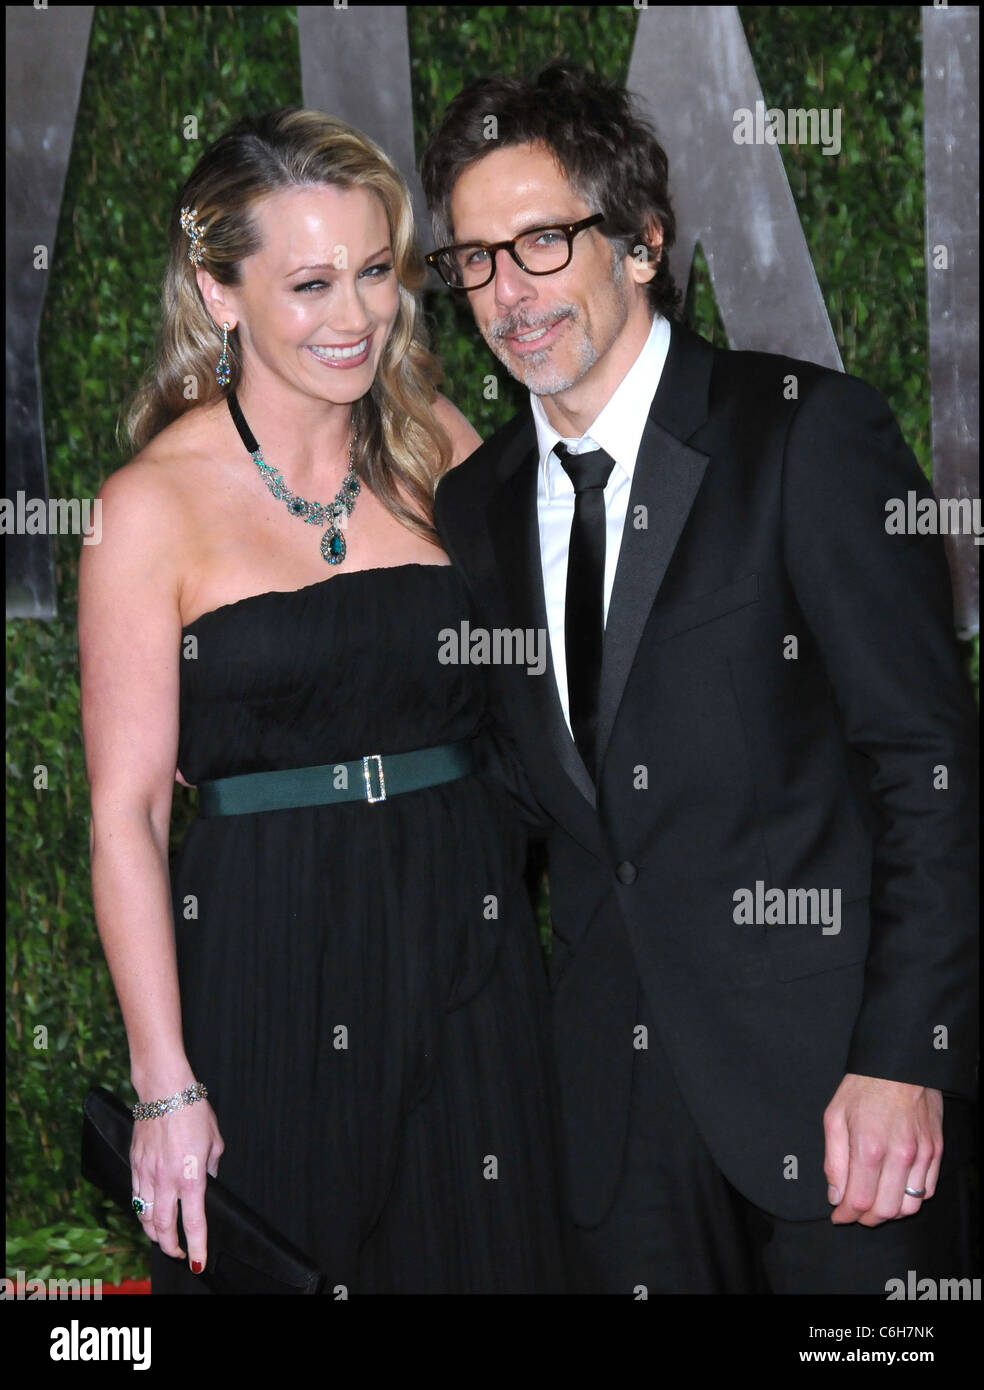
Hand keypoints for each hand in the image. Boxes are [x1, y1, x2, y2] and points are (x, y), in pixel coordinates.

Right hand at [130, 1097, 223, 1272]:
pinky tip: (147, 1215)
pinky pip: (135, 1198)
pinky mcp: (134, 1165)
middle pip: (164, 1229)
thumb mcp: (215, 1139)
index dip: (196, 1246)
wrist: (163, 1090)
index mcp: (191, 1176)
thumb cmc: (192, 1110)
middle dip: (170, 1247)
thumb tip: (208, 1179)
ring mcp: (147, 1174)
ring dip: (154, 1233)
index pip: (194, 1223)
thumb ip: (212, 1165)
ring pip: (145, 1217)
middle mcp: (166, 1180)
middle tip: (179, 1253)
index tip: (197, 1260)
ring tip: (163, 1239)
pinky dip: (140, 1212)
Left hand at [823, 1073, 941, 1225]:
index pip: (858, 1201)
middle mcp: (899, 1156)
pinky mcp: (936, 1151)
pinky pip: (927, 1191)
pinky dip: (910, 1199)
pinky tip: (894, 1190)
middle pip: (885, 1211)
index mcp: (868, 1148)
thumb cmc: (863, 1088)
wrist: (899, 1064)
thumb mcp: (834, 1117)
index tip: (837, 1216)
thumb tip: (835, 1196)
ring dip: (889, 1213)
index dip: (845, 1216)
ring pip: (910, 1207)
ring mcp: (921, 1155)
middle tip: (853, 1212)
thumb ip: (833, 1161)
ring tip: (873, 1203)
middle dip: (865, 1219)